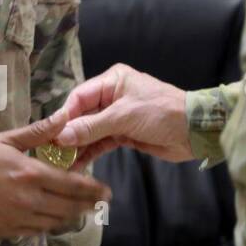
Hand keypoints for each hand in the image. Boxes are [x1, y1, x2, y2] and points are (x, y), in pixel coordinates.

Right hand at [0, 106, 111, 234]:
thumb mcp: (6, 139)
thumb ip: (39, 132)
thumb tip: (64, 116)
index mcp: (30, 173)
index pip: (72, 185)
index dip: (93, 190)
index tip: (106, 191)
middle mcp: (27, 199)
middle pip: (68, 207)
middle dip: (87, 205)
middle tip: (99, 202)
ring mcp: (17, 218)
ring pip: (55, 222)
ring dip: (70, 216)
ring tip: (80, 210)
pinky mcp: (6, 230)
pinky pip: (36, 232)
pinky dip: (48, 225)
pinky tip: (52, 218)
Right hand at [55, 62, 193, 171]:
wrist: (195, 131)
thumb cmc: (161, 113)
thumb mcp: (124, 117)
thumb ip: (91, 127)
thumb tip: (61, 137)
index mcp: (112, 81)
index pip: (79, 97)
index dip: (64, 116)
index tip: (50, 134)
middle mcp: (112, 96)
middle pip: (82, 115)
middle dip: (68, 134)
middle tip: (51, 152)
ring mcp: (117, 116)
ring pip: (90, 132)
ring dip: (77, 146)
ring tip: (61, 163)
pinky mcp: (123, 134)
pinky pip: (100, 143)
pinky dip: (90, 153)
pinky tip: (77, 165)